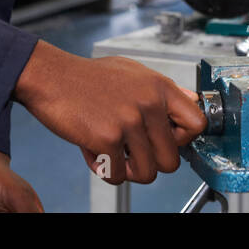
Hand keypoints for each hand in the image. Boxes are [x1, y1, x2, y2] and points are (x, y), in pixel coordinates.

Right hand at [14, 41, 208, 184]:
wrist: (52, 77)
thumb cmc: (89, 77)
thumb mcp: (134, 72)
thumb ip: (164, 90)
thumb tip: (193, 100)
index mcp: (159, 87)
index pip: (197, 124)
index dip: (182, 140)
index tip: (166, 141)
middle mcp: (149, 104)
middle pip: (172, 160)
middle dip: (151, 163)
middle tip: (133, 153)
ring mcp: (129, 122)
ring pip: (147, 173)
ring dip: (128, 171)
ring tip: (114, 154)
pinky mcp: (107, 138)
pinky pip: (117, 175)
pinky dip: (106, 170)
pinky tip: (95, 152)